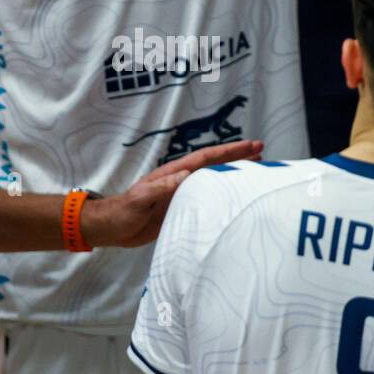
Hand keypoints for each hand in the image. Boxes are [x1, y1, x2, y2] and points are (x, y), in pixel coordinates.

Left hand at [83, 138, 263, 247]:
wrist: (111, 228)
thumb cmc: (122, 213)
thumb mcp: (139, 200)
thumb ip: (160, 188)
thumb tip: (186, 174)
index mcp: (173, 174)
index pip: (206, 158)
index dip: (228, 151)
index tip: (250, 145)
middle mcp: (181, 180)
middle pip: (215, 164)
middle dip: (237, 156)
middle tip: (262, 151)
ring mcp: (182, 194)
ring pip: (214, 180)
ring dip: (234, 173)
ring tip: (257, 169)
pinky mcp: (182, 208)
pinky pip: (208, 198)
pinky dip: (224, 194)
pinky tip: (235, 197)